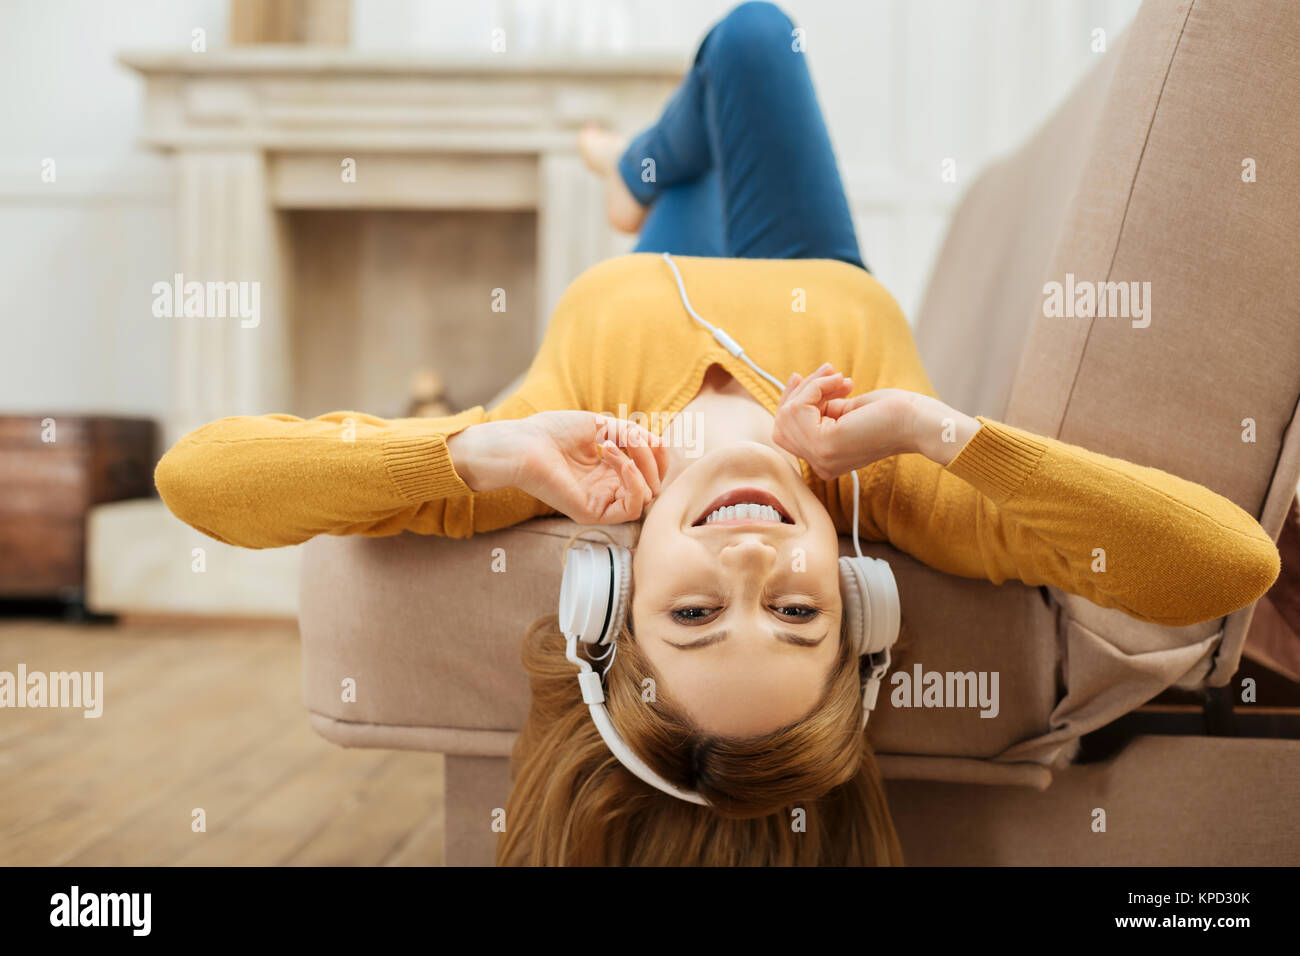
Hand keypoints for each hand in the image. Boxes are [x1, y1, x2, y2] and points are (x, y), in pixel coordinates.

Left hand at [511, 411, 668, 523]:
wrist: (524, 443)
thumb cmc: (553, 431)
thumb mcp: (603, 426)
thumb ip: (634, 436)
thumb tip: (660, 446)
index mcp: (609, 470)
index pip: (651, 471)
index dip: (658, 454)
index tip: (646, 434)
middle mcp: (608, 488)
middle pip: (654, 484)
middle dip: (652, 458)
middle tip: (633, 437)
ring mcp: (602, 502)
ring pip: (647, 496)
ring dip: (640, 466)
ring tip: (614, 445)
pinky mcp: (594, 513)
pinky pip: (632, 506)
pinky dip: (633, 480)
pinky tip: (614, 458)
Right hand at [772, 364, 922, 479]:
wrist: (916, 421)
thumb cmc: (890, 414)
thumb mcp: (846, 410)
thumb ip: (820, 408)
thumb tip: (796, 386)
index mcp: (824, 462)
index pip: (786, 434)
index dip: (792, 403)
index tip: (810, 377)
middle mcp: (819, 466)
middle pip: (781, 424)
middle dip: (800, 393)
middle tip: (829, 372)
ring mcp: (819, 458)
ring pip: (788, 414)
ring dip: (812, 386)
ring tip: (840, 377)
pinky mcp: (824, 444)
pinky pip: (800, 407)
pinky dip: (817, 387)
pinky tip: (842, 383)